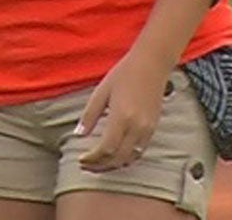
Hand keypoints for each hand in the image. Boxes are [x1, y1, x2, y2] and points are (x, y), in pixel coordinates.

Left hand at [76, 49, 172, 171]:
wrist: (151, 65)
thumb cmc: (123, 74)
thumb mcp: (101, 92)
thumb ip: (89, 115)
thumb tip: (78, 134)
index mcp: (122, 117)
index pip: (106, 149)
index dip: (92, 159)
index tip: (81, 160)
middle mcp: (137, 127)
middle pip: (118, 158)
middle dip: (101, 166)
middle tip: (86, 166)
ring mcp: (147, 129)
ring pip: (130, 158)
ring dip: (113, 165)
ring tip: (98, 164)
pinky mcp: (153, 128)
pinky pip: (139, 151)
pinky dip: (126, 158)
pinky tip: (115, 156)